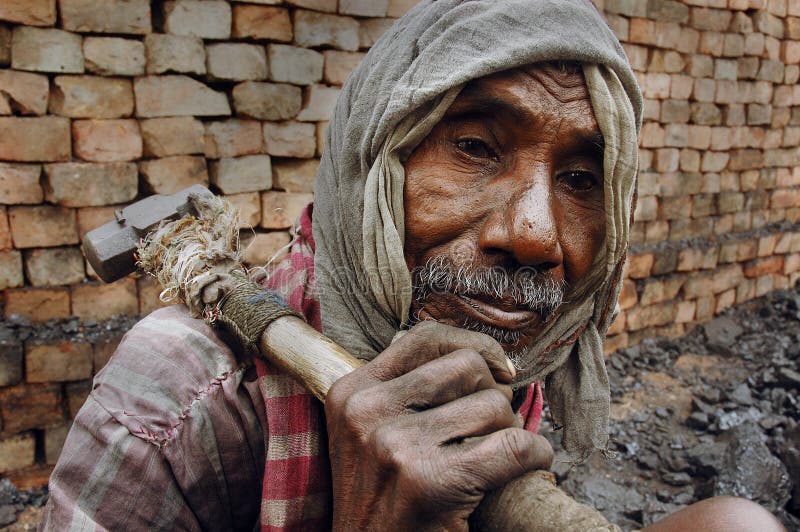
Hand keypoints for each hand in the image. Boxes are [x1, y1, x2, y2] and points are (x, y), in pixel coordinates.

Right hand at [324, 321, 552, 530]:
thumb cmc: (383, 499)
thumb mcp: (367, 433)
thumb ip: (403, 388)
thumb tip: (470, 351)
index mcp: (352, 392)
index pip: (425, 338)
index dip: (474, 345)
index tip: (500, 370)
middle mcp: (368, 412)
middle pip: (467, 366)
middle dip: (493, 394)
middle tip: (490, 427)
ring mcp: (396, 446)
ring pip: (493, 406)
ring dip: (509, 430)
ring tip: (494, 456)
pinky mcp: (431, 482)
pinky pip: (512, 445)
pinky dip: (534, 454)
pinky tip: (528, 464)